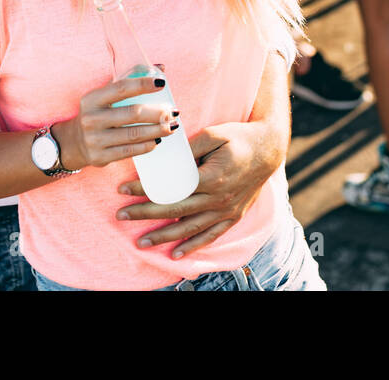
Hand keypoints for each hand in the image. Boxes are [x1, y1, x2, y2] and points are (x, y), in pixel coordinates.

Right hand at [52, 74, 175, 171]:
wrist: (73, 142)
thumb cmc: (97, 113)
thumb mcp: (104, 96)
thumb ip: (129, 81)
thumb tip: (161, 68)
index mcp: (92, 99)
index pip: (121, 88)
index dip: (142, 84)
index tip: (162, 83)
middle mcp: (91, 119)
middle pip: (132, 113)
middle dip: (157, 113)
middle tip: (173, 112)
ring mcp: (95, 139)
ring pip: (134, 134)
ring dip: (157, 130)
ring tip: (172, 126)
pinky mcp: (100, 157)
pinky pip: (129, 151)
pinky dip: (147, 145)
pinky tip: (158, 140)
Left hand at [115, 121, 278, 258]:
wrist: (268, 149)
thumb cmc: (238, 137)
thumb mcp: (213, 133)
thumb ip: (188, 148)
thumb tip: (164, 157)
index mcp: (211, 178)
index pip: (169, 188)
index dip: (144, 189)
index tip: (122, 189)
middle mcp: (218, 199)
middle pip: (174, 211)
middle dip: (144, 214)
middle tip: (120, 215)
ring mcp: (226, 211)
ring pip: (189, 228)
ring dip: (164, 236)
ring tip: (140, 242)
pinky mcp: (233, 216)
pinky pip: (210, 236)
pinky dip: (193, 247)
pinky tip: (175, 256)